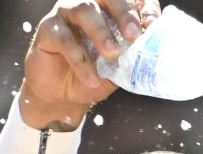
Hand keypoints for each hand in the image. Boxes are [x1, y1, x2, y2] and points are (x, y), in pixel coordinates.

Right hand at [20, 0, 160, 129]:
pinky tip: (92, 78)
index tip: (153, 24)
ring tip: (112, 53)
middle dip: (123, 13)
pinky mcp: (48, 29)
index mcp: (111, 9)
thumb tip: (154, 52)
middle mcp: (89, 3)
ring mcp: (66, 13)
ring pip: (84, 10)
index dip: (144, 7)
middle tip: (133, 34)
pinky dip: (80, 60)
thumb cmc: (94, 74)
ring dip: (101, 32)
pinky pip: (65, 39)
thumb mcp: (120, 67)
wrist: (63, 95)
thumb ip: (134, 56)